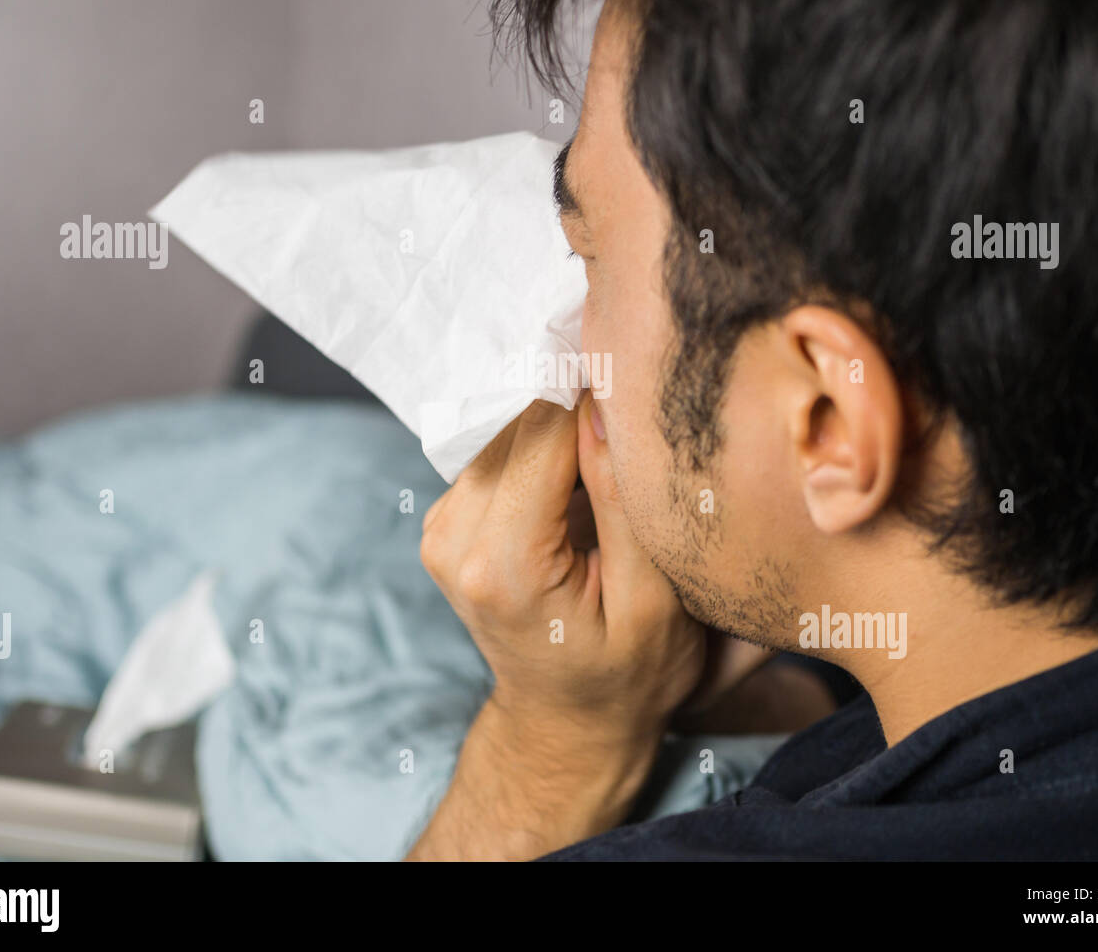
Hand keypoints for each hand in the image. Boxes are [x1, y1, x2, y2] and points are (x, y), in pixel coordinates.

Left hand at [409, 393, 706, 857]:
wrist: (567, 720)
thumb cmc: (629, 673)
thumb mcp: (655, 603)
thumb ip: (625, 506)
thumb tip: (601, 408)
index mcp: (501, 564)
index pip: (543, 432)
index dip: (595, 394)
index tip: (644, 377)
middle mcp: (454, 539)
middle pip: (519, 424)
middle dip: (580, 410)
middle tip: (640, 414)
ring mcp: (442, 528)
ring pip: (507, 430)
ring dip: (561, 429)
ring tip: (614, 455)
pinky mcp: (447, 519)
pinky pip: (499, 452)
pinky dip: (543, 450)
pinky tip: (582, 477)